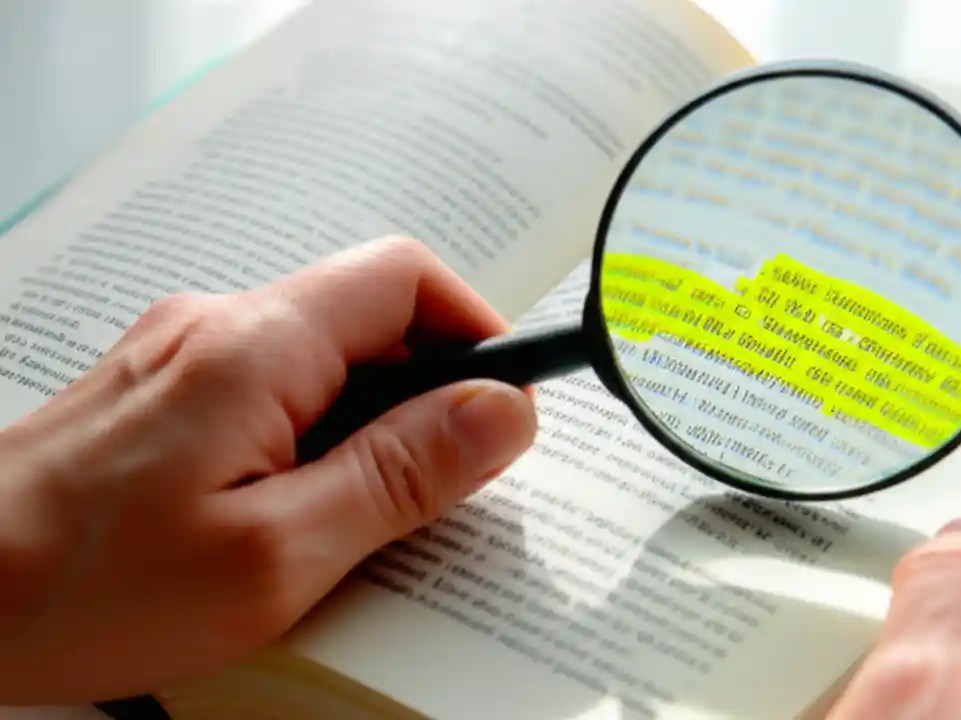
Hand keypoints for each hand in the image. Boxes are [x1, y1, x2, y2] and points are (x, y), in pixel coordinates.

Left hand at [0, 237, 537, 703]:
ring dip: (370, 425)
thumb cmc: (85, 589)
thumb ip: (402, 475)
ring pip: (325, 359)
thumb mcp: (279, 554)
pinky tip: (294, 515)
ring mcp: (183, 357)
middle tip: (439, 491)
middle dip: (428, 395)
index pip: (405, 278)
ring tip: (359, 522)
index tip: (505, 411)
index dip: (477, 331)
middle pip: (370, 318)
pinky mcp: (163, 395)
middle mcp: (218, 327)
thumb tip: (503, 412)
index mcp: (256, 347)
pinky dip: (315, 438)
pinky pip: (273, 390)